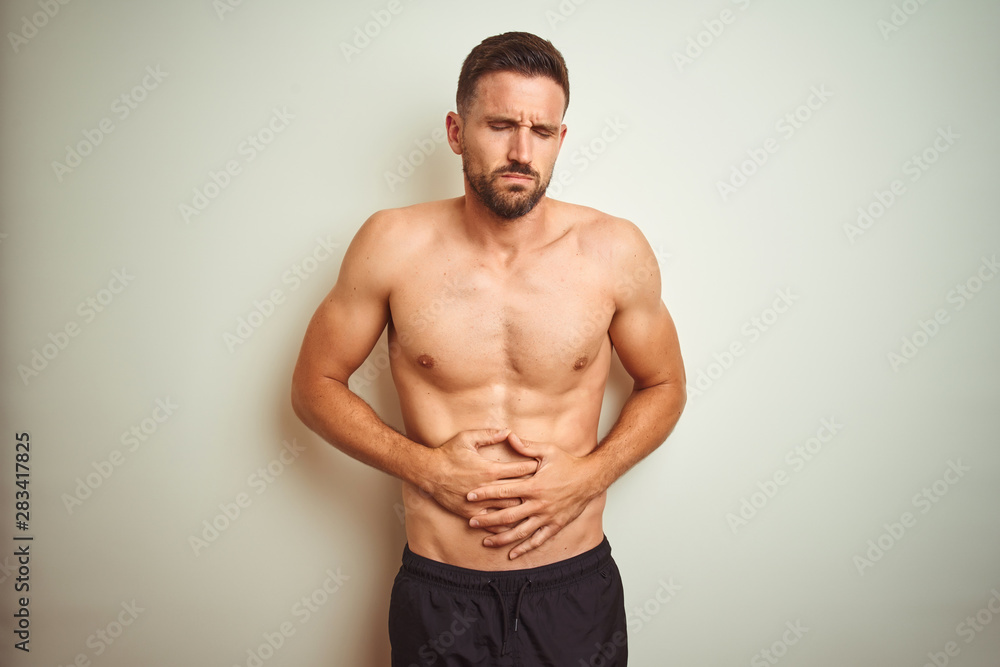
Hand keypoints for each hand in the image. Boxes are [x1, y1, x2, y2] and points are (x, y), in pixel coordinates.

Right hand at [421, 428, 536, 527]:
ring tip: (536, 508)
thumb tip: (509, 431)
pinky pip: (492, 523)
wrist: (428, 473)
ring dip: (523, 508)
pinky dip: (505, 524)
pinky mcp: (471, 515)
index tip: (544, 466)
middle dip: (533, 489)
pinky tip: (515, 525)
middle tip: (547, 488)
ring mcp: (479, 503)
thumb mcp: (468, 438)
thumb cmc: (448, 453)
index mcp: (489, 469)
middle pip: (519, 491)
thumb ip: (490, 434)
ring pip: (509, 510)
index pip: (520, 470)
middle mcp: (487, 488)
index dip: (534, 467)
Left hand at [466, 432, 601, 559]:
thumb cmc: (568, 463)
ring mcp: (547, 517)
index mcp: (534, 486)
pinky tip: (512, 554)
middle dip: (488, 519)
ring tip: (486, 542)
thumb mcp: (548, 451)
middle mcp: (539, 504)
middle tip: (471, 521)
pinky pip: (537, 540)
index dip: (485, 494)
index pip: (504, 491)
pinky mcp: (555, 525)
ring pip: (520, 532)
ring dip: (502, 538)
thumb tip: (508, 435)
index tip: (470, 496)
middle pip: (508, 515)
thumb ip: (526, 447)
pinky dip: (524, 548)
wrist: (590, 479)